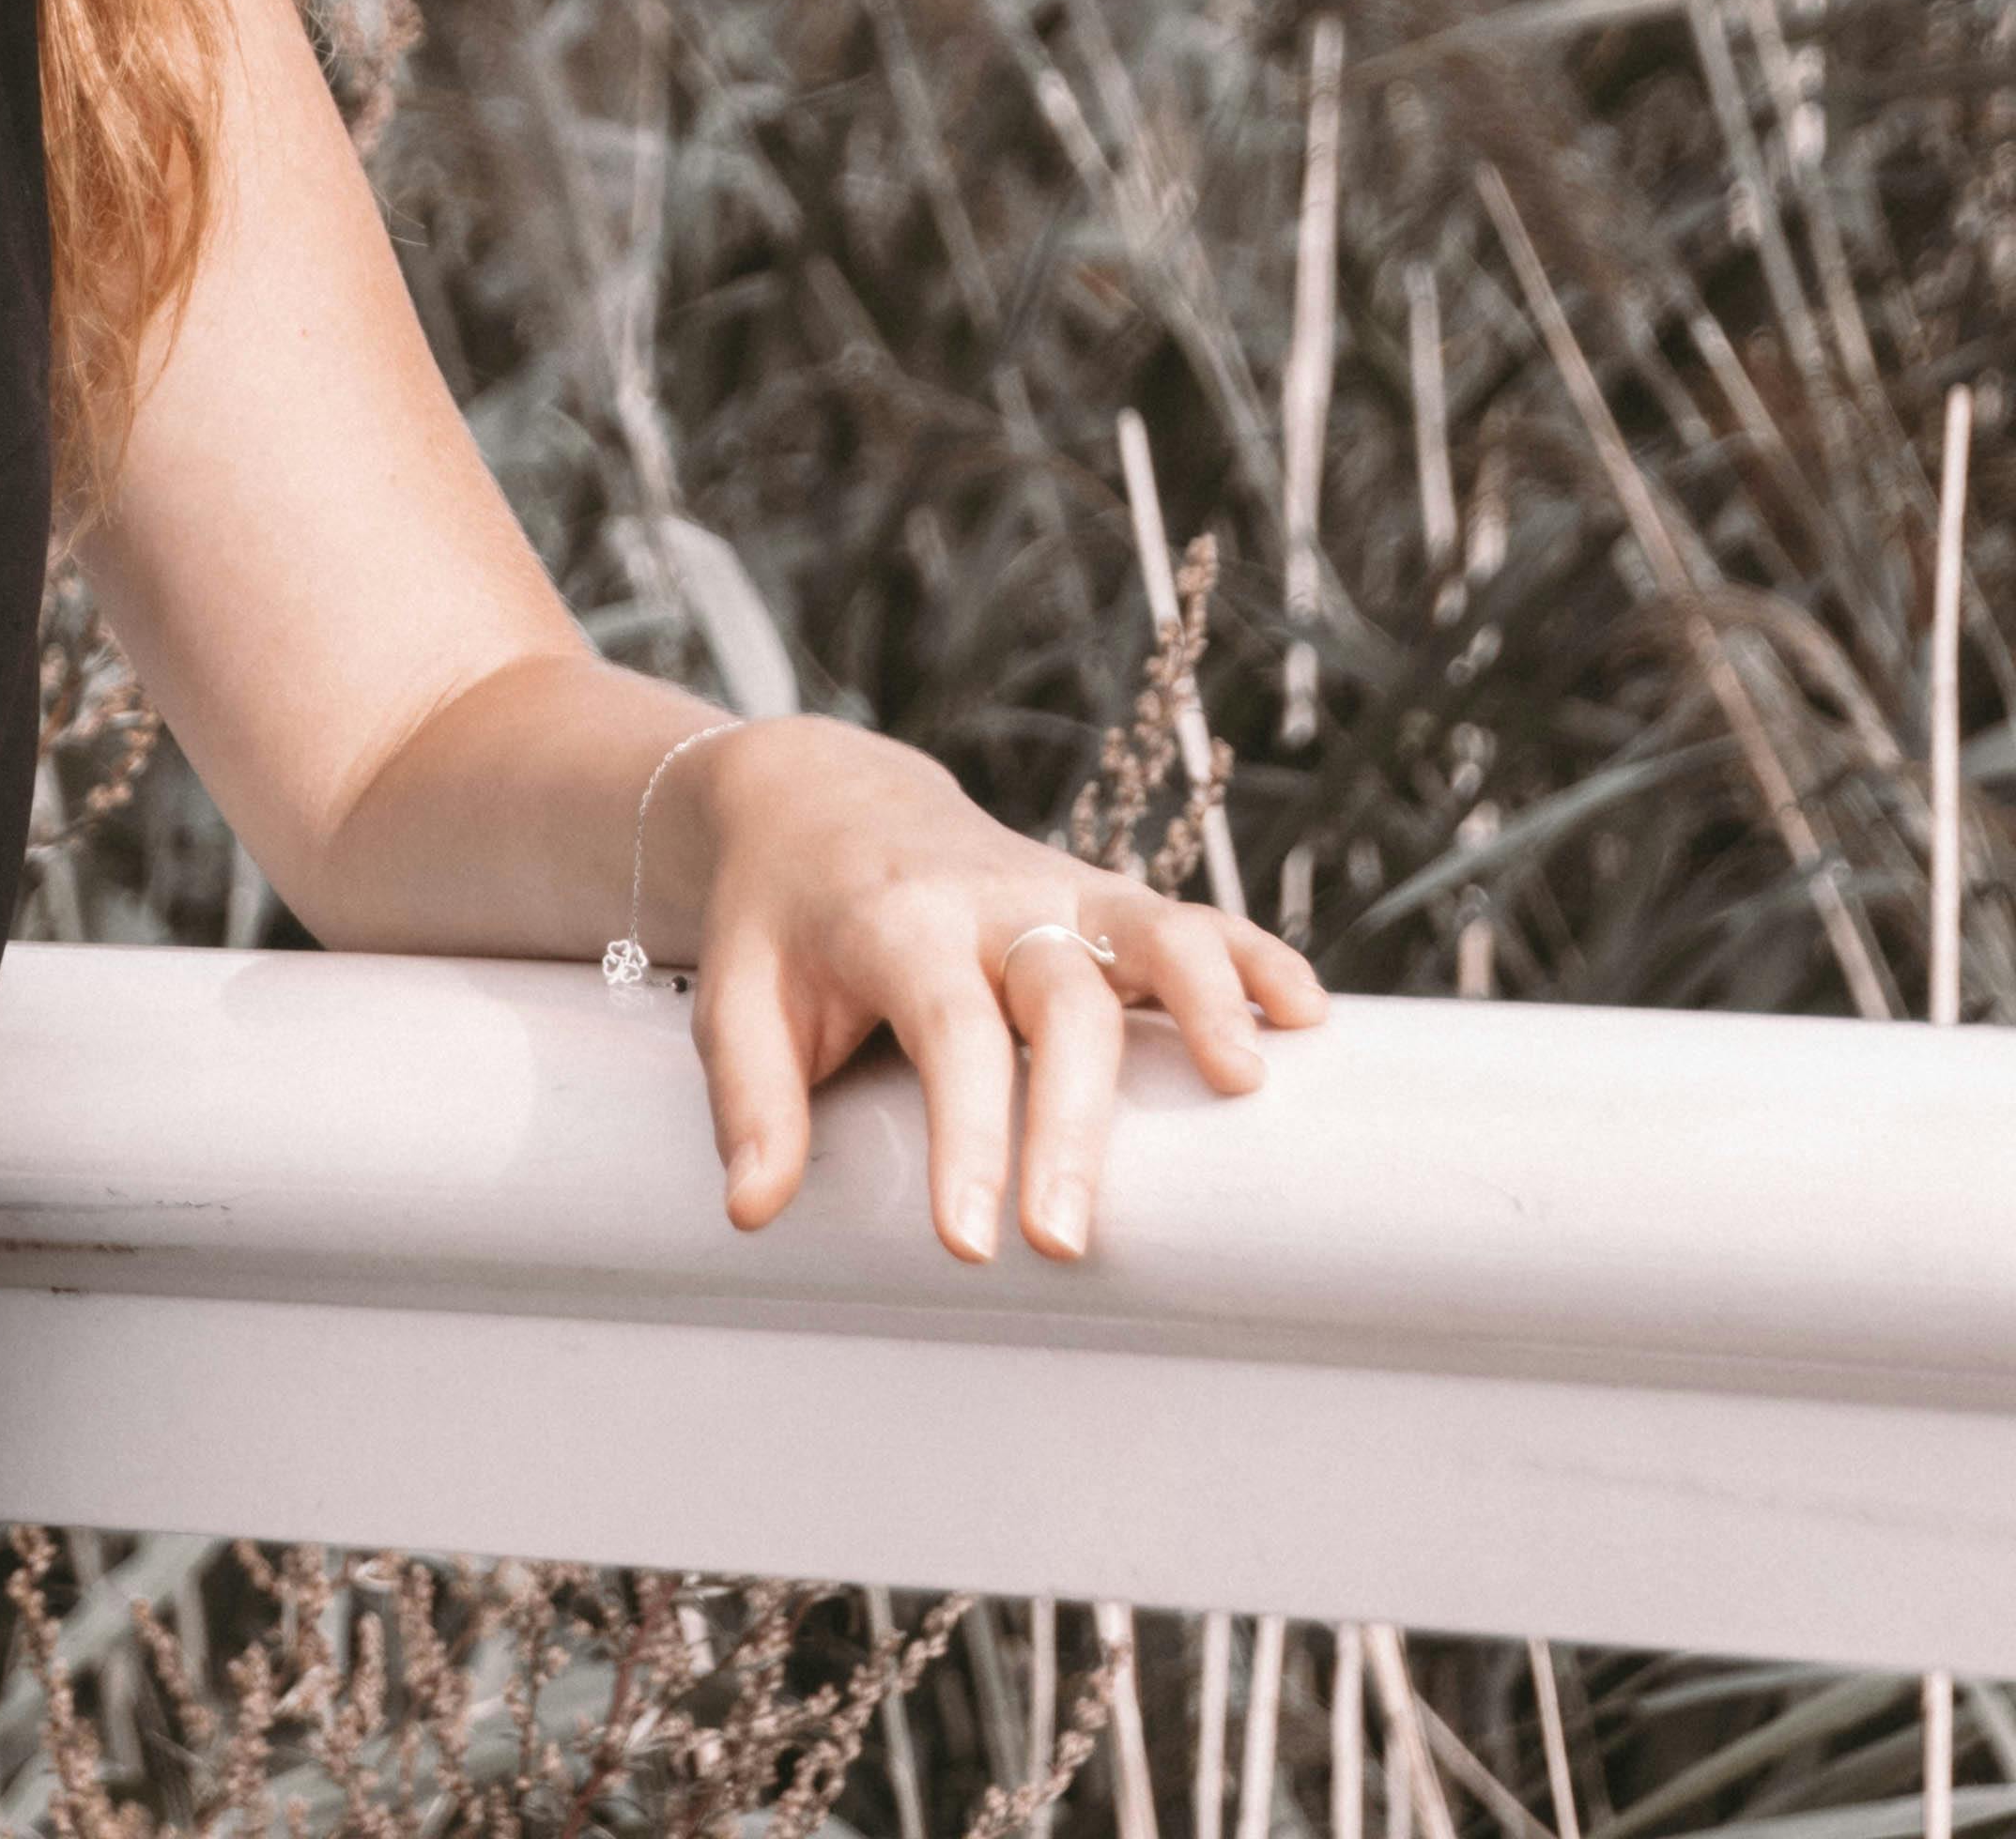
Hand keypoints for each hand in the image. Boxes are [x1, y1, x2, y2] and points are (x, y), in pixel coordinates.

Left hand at [667, 716, 1322, 1264]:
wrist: (822, 800)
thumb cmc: (781, 922)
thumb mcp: (737, 999)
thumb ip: (751, 1102)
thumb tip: (753, 1211)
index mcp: (897, 920)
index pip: (945, 1027)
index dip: (965, 1133)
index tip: (972, 1244)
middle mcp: (991, 899)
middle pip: (1059, 997)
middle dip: (1073, 1117)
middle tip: (1068, 1238)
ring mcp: (1059, 891)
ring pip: (1148, 930)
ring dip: (1205, 997)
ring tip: (1244, 1084)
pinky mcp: (1102, 898)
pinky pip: (1190, 918)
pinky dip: (1253, 958)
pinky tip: (1307, 1017)